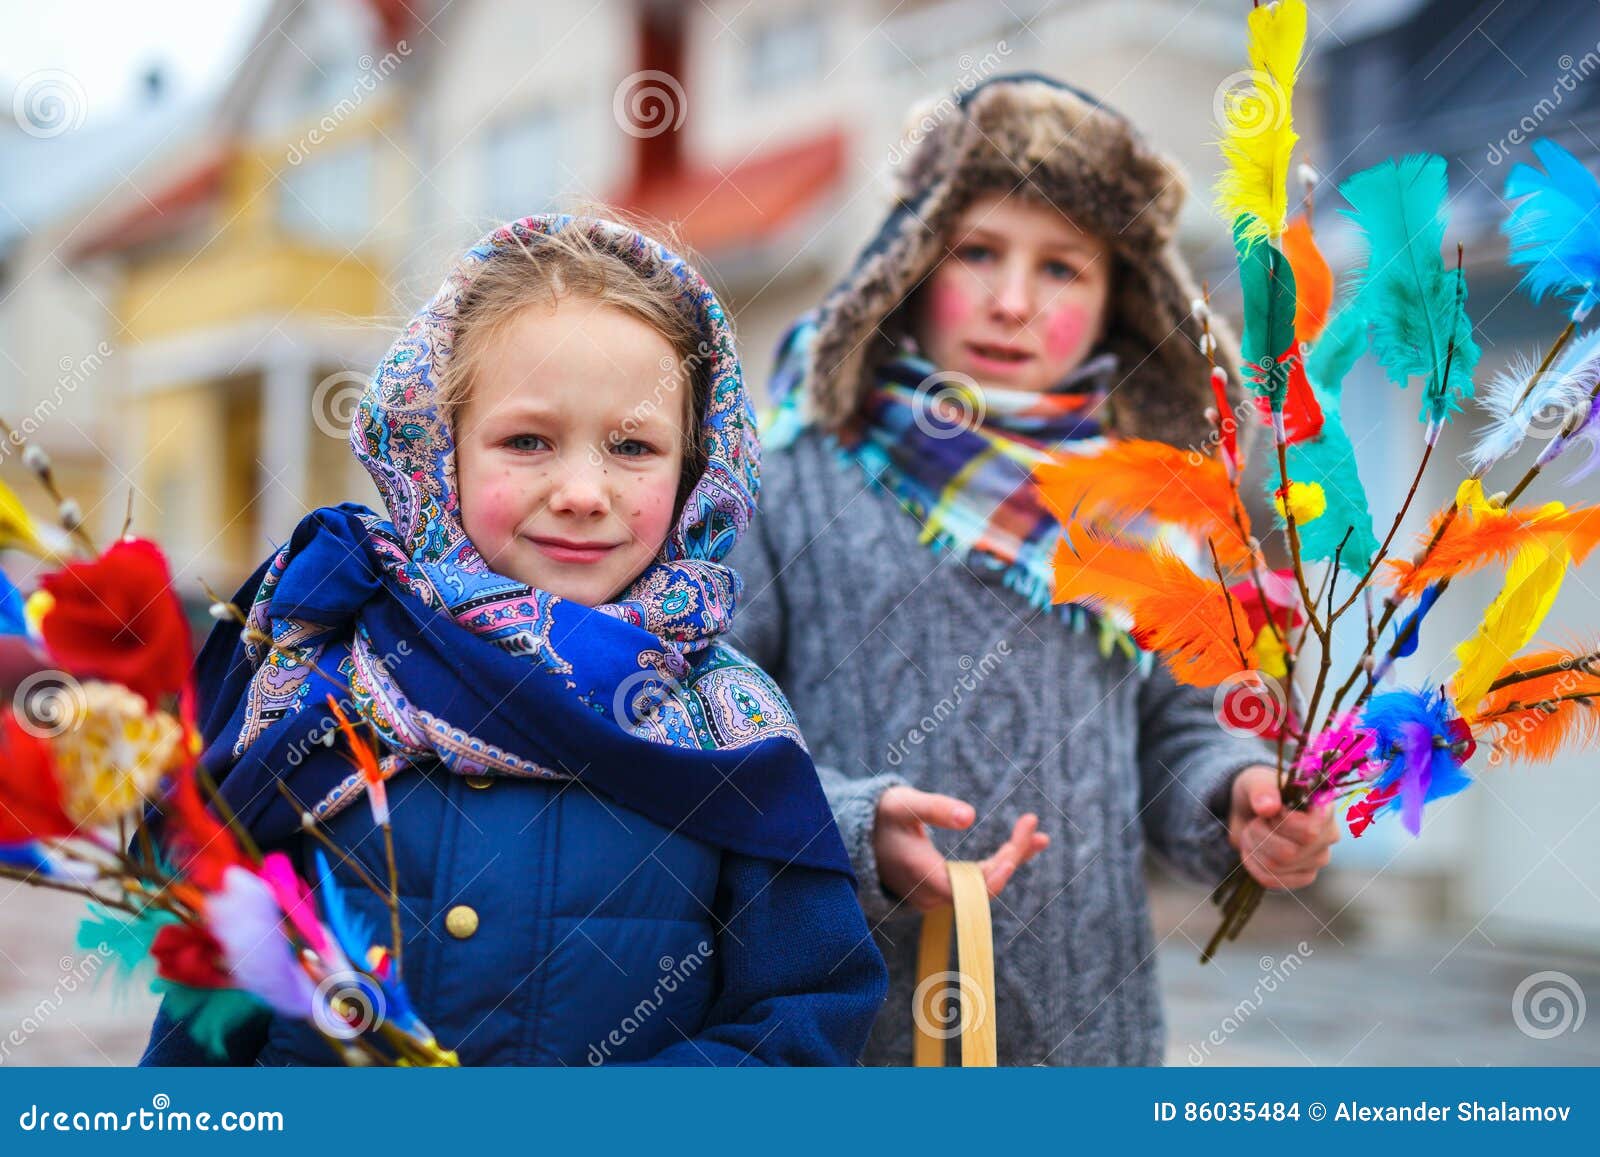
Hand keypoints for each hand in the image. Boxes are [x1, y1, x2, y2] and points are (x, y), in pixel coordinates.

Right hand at [872, 785, 1049, 911]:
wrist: (857, 838)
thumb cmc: (881, 817)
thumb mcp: (904, 804)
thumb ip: (935, 809)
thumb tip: (970, 815)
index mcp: (921, 874)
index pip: (967, 889)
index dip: (994, 877)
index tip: (1014, 853)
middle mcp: (932, 892)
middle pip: (983, 885)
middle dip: (1012, 856)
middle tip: (1033, 824)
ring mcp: (938, 893)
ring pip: (983, 883)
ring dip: (1011, 859)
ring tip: (1038, 835)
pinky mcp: (944, 887)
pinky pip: (977, 880)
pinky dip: (999, 862)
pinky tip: (1019, 846)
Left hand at [1227, 765, 1339, 889]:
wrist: (1252, 812)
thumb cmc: (1260, 793)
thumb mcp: (1255, 782)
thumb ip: (1262, 789)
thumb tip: (1268, 807)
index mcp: (1325, 809)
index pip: (1309, 832)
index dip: (1281, 823)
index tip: (1269, 810)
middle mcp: (1328, 836)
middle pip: (1289, 853)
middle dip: (1260, 835)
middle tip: (1255, 821)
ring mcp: (1319, 859)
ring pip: (1277, 866)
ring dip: (1254, 848)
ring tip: (1253, 832)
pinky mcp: (1305, 876)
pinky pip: (1272, 880)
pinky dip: (1254, 864)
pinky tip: (1255, 850)